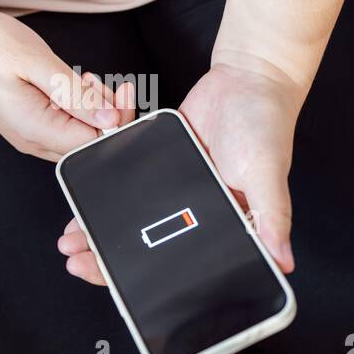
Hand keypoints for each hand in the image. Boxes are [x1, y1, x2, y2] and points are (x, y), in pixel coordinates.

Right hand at [0, 8, 136, 159]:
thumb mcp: (37, 63)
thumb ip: (75, 95)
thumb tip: (110, 118)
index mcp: (36, 131)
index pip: (95, 144)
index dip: (118, 120)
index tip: (124, 89)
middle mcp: (33, 140)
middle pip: (89, 144)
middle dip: (109, 116)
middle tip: (108, 83)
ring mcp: (29, 133)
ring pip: (78, 134)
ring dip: (93, 109)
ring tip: (86, 79)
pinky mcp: (28, 121)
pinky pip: (64, 123)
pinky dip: (77, 105)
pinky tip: (74, 84)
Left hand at [58, 57, 302, 284]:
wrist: (249, 75)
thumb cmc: (267, 124)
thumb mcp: (267, 172)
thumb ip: (272, 216)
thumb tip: (284, 263)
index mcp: (222, 224)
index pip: (177, 265)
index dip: (142, 278)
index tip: (105, 278)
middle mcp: (196, 213)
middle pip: (145, 245)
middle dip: (107, 254)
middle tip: (73, 256)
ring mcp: (174, 188)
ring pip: (130, 216)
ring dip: (99, 223)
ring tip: (69, 233)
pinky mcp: (159, 160)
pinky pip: (126, 177)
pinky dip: (104, 183)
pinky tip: (80, 189)